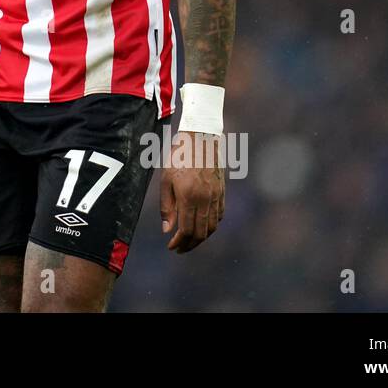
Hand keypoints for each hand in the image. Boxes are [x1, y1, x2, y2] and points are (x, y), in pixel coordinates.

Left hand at [160, 130, 225, 252]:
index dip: (179, 242)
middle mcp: (205, 199)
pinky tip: (202, 228)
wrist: (201, 138)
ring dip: (201, 238)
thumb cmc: (178, 156)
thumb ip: (166, 206)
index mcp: (189, 196)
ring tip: (189, 242)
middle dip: (189, 245)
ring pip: (212, 227)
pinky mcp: (222, 192)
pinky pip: (219, 216)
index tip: (171, 247)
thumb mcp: (165, 179)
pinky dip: (211, 227)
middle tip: (179, 249)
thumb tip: (167, 230)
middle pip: (200, 233)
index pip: (186, 229)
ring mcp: (216, 196)